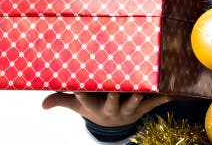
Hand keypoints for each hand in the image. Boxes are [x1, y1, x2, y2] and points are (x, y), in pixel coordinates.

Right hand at [42, 91, 172, 127]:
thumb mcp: (77, 106)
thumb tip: (42, 104)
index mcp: (94, 106)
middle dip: (113, 96)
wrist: (112, 124)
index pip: (85, 99)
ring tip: (141, 91)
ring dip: (137, 98)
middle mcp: (110, 109)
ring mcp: (127, 110)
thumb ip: (61, 100)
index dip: (81, 94)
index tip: (79, 86)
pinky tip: (170, 94)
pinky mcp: (141, 109)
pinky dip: (160, 100)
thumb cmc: (93, 107)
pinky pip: (151, 105)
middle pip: (111, 103)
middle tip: (115, 89)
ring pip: (133, 104)